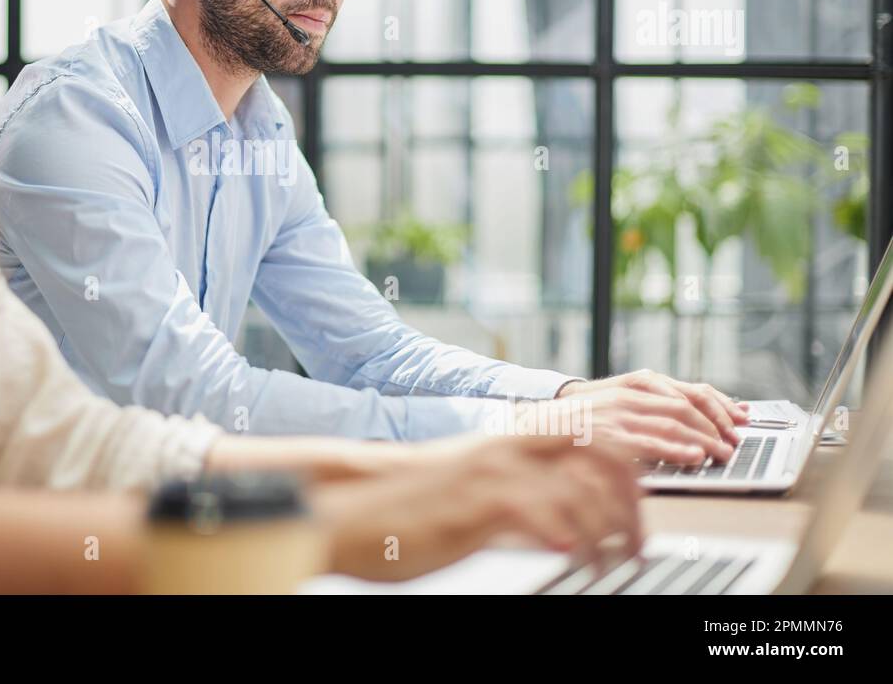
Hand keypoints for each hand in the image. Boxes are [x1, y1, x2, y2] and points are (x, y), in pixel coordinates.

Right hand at [311, 434, 641, 581]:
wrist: (350, 506)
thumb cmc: (404, 507)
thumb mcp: (471, 494)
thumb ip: (517, 499)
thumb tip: (562, 526)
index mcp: (509, 443)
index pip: (592, 435)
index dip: (634, 463)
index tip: (648, 502)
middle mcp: (508, 449)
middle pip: (604, 451)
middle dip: (635, 496)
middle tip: (640, 539)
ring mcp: (494, 473)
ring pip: (584, 487)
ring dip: (611, 530)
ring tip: (612, 563)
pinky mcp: (478, 502)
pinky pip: (546, 514)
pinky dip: (572, 538)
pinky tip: (574, 558)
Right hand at [553, 369, 750, 463]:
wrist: (532, 425)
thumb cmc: (576, 422)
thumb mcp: (615, 407)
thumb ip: (648, 412)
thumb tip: (687, 426)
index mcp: (637, 384)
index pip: (691, 391)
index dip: (721, 406)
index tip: (742, 420)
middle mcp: (630, 393)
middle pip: (688, 405)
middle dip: (717, 426)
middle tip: (735, 445)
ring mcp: (618, 412)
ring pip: (673, 423)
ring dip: (703, 440)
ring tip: (722, 455)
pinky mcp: (606, 433)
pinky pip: (649, 441)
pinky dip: (675, 449)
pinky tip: (692, 457)